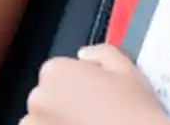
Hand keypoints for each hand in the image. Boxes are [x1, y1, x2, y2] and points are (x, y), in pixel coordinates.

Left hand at [20, 45, 169, 124]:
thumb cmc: (134, 113)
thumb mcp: (126, 69)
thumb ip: (101, 53)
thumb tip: (86, 55)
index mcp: (55, 71)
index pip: (58, 72)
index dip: (79, 83)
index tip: (94, 94)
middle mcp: (39, 98)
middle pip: (48, 96)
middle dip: (66, 103)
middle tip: (94, 113)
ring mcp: (36, 123)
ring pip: (43, 120)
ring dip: (58, 120)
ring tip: (89, 124)